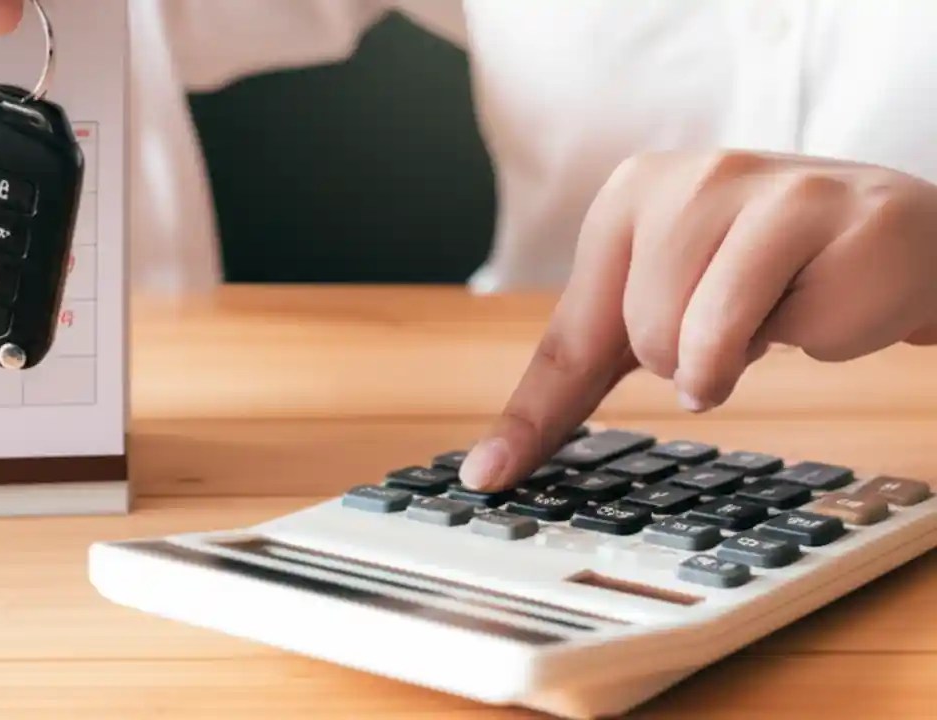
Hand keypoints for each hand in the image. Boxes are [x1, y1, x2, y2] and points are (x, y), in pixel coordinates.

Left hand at [459, 150, 936, 490]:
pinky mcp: (814, 215)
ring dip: (742, 353)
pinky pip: (770, 330)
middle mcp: (682, 180)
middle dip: (694, 357)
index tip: (487, 477)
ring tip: (774, 305)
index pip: (568, 335)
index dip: (530, 419)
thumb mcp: (665, 308)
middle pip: (640, 341)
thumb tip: (496, 461)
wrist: (894, 239)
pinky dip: (800, 336)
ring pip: (693, 341)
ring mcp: (752, 188)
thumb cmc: (766, 278)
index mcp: (629, 197)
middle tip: (738, 316)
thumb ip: (582, 368)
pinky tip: (818, 293)